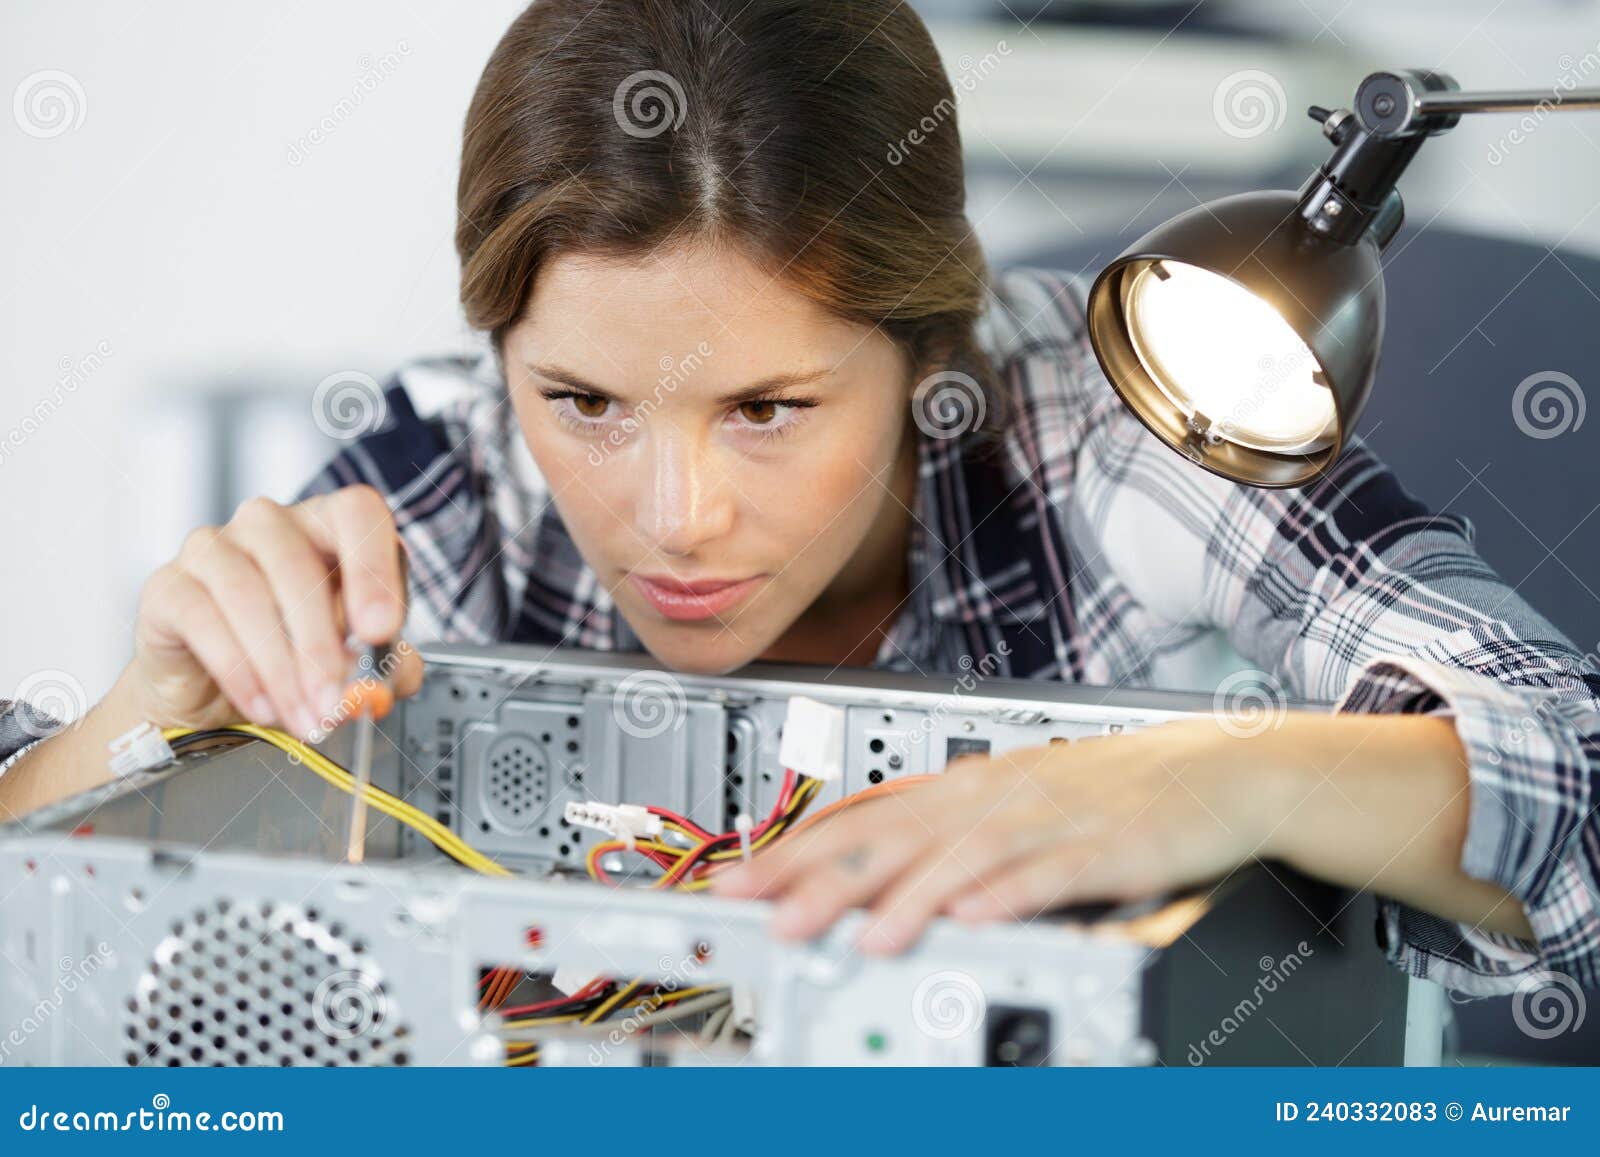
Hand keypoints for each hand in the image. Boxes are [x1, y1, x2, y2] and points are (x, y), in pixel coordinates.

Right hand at [125, 486, 421, 738]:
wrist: (211, 694)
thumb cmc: (291, 657)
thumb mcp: (352, 662)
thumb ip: (383, 667)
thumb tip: (388, 683)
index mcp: (326, 526)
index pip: (356, 513)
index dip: (372, 567)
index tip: (381, 628)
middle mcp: (270, 525)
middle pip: (299, 565)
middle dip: (322, 646)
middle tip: (335, 700)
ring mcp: (213, 547)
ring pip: (249, 595)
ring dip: (282, 668)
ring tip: (303, 715)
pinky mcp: (169, 585)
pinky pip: (203, 620)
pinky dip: (238, 670)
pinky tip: (262, 705)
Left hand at [712, 718, 1291, 952]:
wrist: (1216, 770)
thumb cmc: (1106, 792)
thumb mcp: (1010, 803)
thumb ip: (938, 834)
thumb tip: (858, 865)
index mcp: (968, 786)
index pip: (865, 816)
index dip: (798, 850)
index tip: (738, 882)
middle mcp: (1000, 796)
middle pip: (901, 836)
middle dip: (829, 878)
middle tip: (769, 915)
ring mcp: (1055, 819)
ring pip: (968, 857)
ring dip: (911, 896)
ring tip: (861, 935)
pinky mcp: (1111, 846)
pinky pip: (1055, 872)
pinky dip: (1012, 894)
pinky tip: (975, 917)